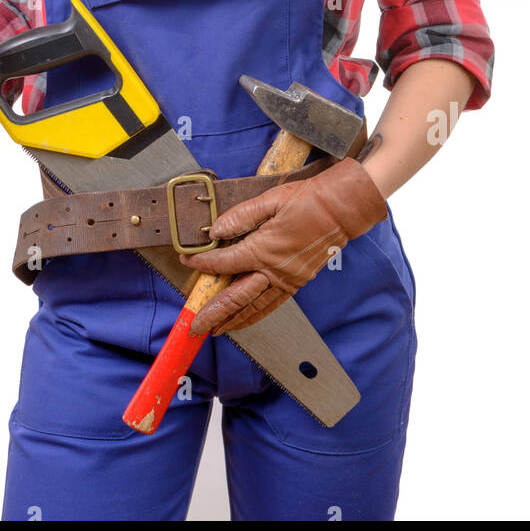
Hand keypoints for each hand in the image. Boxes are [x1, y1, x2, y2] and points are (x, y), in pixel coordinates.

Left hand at [179, 158, 386, 335]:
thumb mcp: (271, 200)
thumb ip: (241, 216)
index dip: (203, 264)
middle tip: (195, 327)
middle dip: (213, 313)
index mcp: (264, 249)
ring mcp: (287, 280)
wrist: (342, 209)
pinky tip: (246, 318)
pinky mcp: (297, 282)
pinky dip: (256, 315)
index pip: (225, 262)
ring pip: (255, 307)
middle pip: (237, 298)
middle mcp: (275, 271)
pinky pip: (272, 304)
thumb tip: (216, 230)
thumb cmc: (308, 200)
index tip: (187, 262)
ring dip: (233, 321)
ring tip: (216, 330)